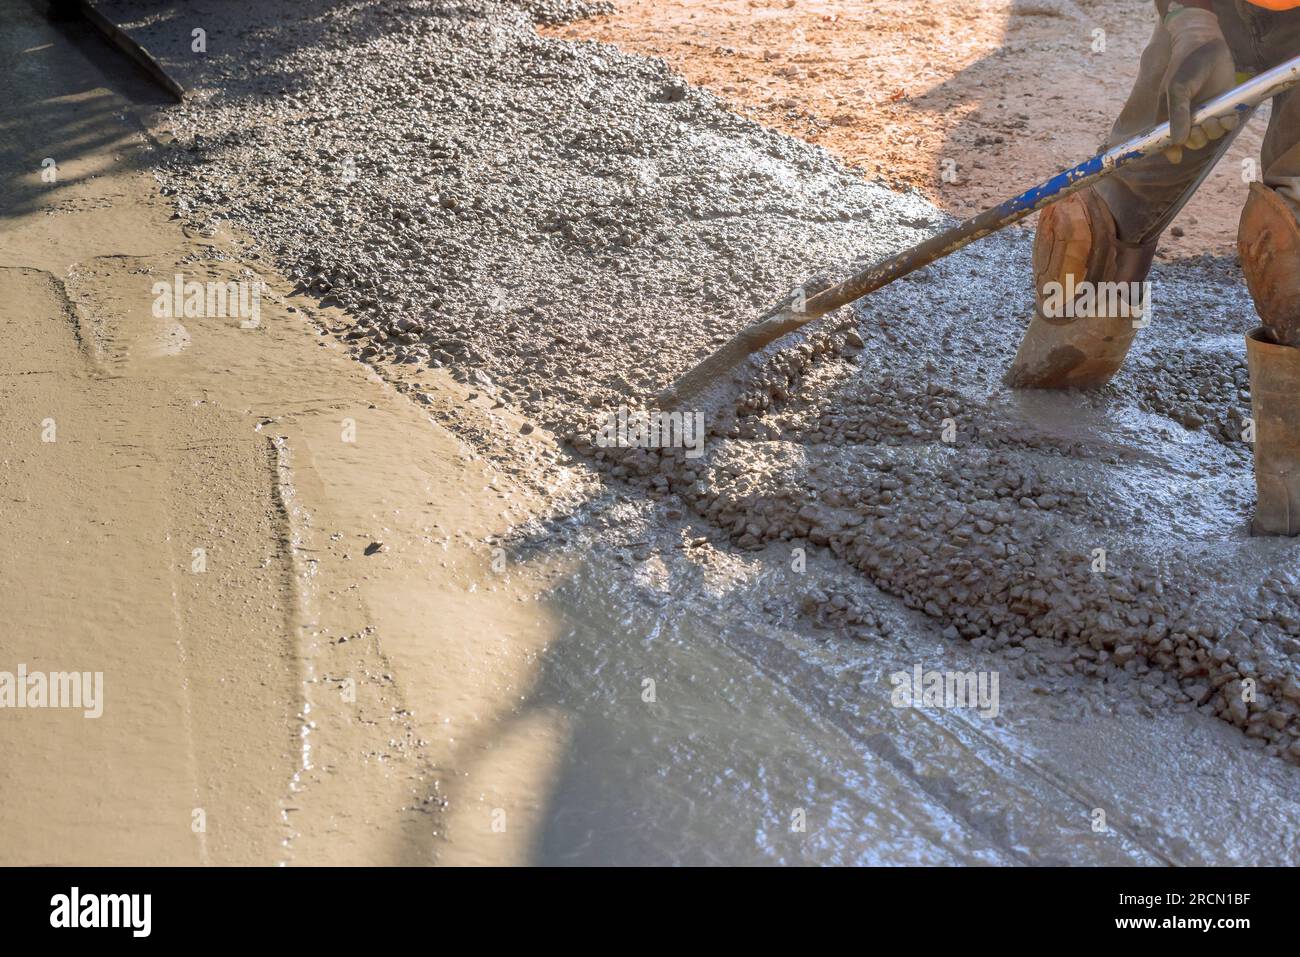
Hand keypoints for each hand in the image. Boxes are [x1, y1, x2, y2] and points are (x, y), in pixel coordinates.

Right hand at [1160, 5, 1238, 162]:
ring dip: (1213, 132)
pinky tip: (1227, 117)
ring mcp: (1206, 113)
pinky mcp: (1224, 107)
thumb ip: (1176, 115)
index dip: (1171, 151)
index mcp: (1169, 117)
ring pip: (1210, 136)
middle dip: (1197, 140)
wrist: (1206, 45)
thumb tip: (1178, 142)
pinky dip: (1228, 124)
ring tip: (1215, 118)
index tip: (1176, 157)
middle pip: (1192, 143)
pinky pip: (1227, 125)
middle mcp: (1187, 118)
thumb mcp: (1176, 89)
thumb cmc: (1184, 66)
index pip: (1168, 142)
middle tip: (1200, 127)